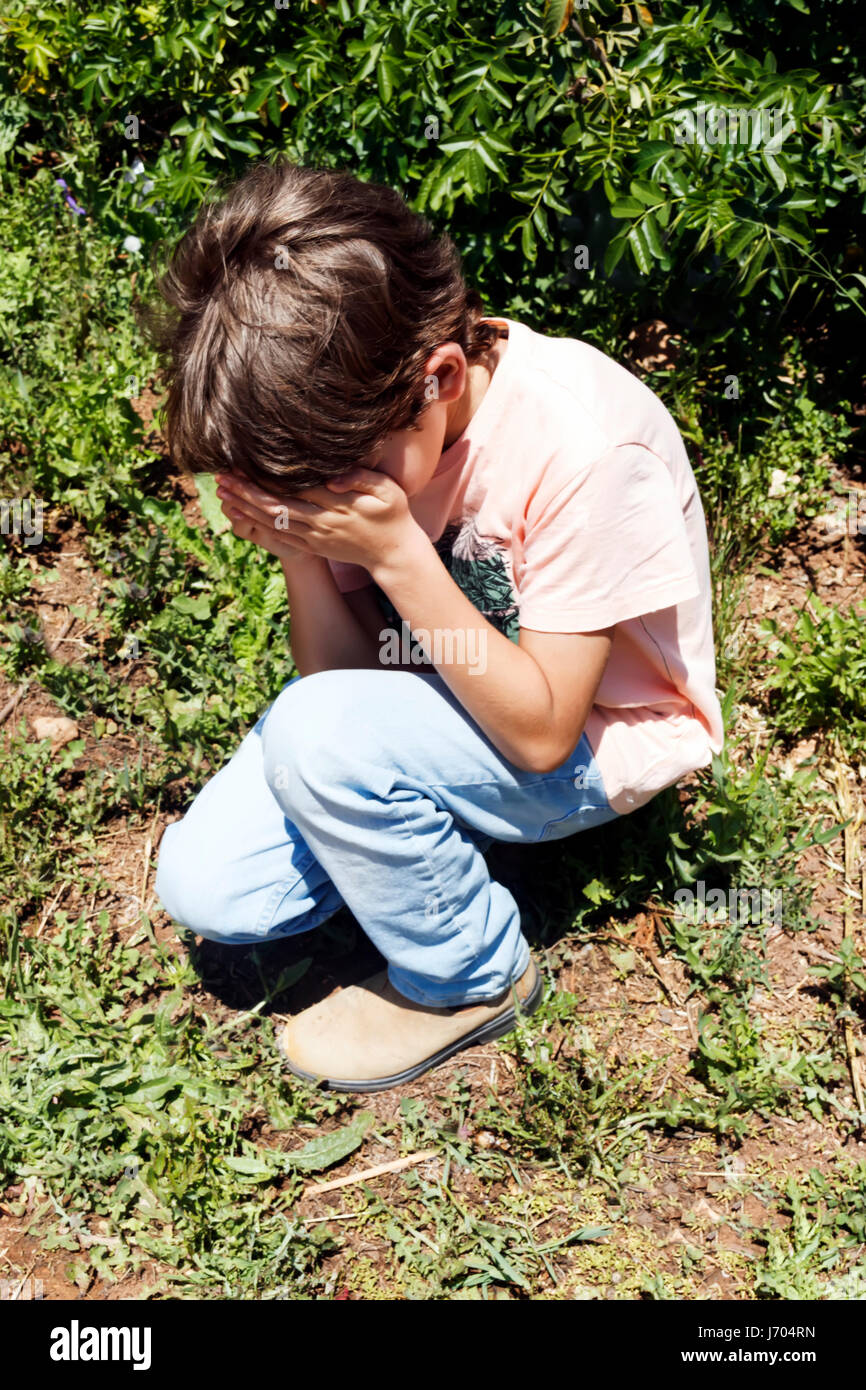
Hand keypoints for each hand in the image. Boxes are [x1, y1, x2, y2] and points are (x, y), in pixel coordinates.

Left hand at [217, 468, 422, 571]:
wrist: (394, 554)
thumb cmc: (393, 515)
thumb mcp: (387, 491)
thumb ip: (361, 478)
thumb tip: (332, 477)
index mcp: (336, 506)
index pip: (294, 488)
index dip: (268, 477)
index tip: (245, 464)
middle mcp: (321, 523)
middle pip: (275, 506)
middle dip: (246, 493)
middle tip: (221, 478)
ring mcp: (314, 537)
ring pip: (273, 522)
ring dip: (246, 508)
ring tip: (223, 494)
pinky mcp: (312, 546)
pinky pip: (279, 536)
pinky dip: (257, 525)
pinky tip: (241, 515)